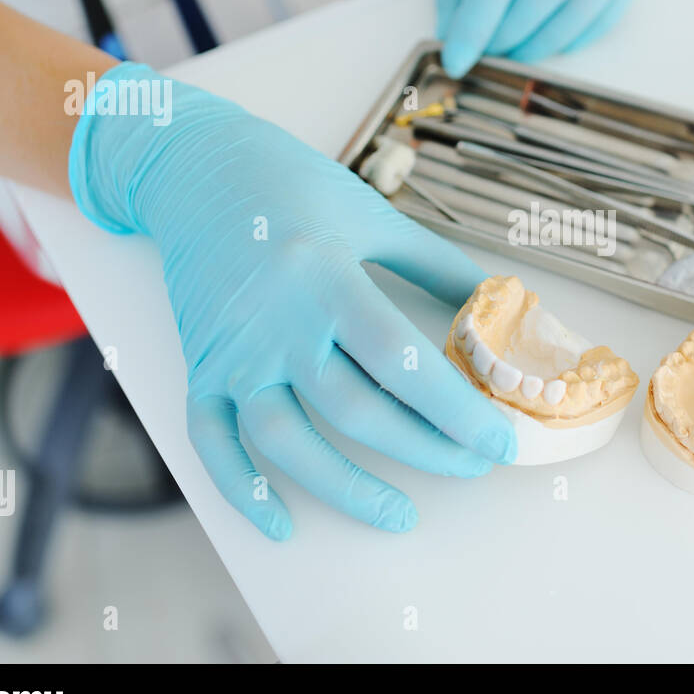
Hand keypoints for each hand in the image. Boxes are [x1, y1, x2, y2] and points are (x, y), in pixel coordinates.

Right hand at [69, 63, 515, 538]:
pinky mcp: (200, 369)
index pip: (401, 361)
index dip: (455, 409)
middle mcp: (275, 322)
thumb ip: (437, 265)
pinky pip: (213, 443)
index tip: (499, 440)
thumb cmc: (292, 186)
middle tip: (474, 467)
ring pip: (287, 441)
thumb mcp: (374, 216)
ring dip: (347, 489)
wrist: (194, 168)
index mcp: (325, 277)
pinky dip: (242, 492)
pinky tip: (283, 525)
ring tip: (401, 515)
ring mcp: (232, 352)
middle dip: (426, 449)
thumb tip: (498, 305)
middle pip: (356, 410)